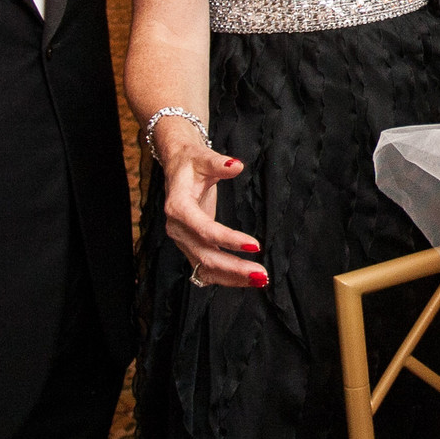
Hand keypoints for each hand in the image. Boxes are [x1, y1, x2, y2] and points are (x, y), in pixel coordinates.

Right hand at [156, 119, 264, 288]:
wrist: (177, 169)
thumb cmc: (191, 163)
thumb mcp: (203, 158)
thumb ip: (219, 164)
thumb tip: (236, 165)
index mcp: (178, 207)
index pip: (204, 229)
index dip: (228, 240)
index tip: (255, 245)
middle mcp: (178, 229)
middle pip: (206, 256)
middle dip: (235, 268)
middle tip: (262, 274)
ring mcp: (183, 241)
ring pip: (206, 268)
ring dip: (232, 277)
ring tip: (260, 280)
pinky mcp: (190, 247)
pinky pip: (206, 269)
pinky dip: (226, 277)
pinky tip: (246, 280)